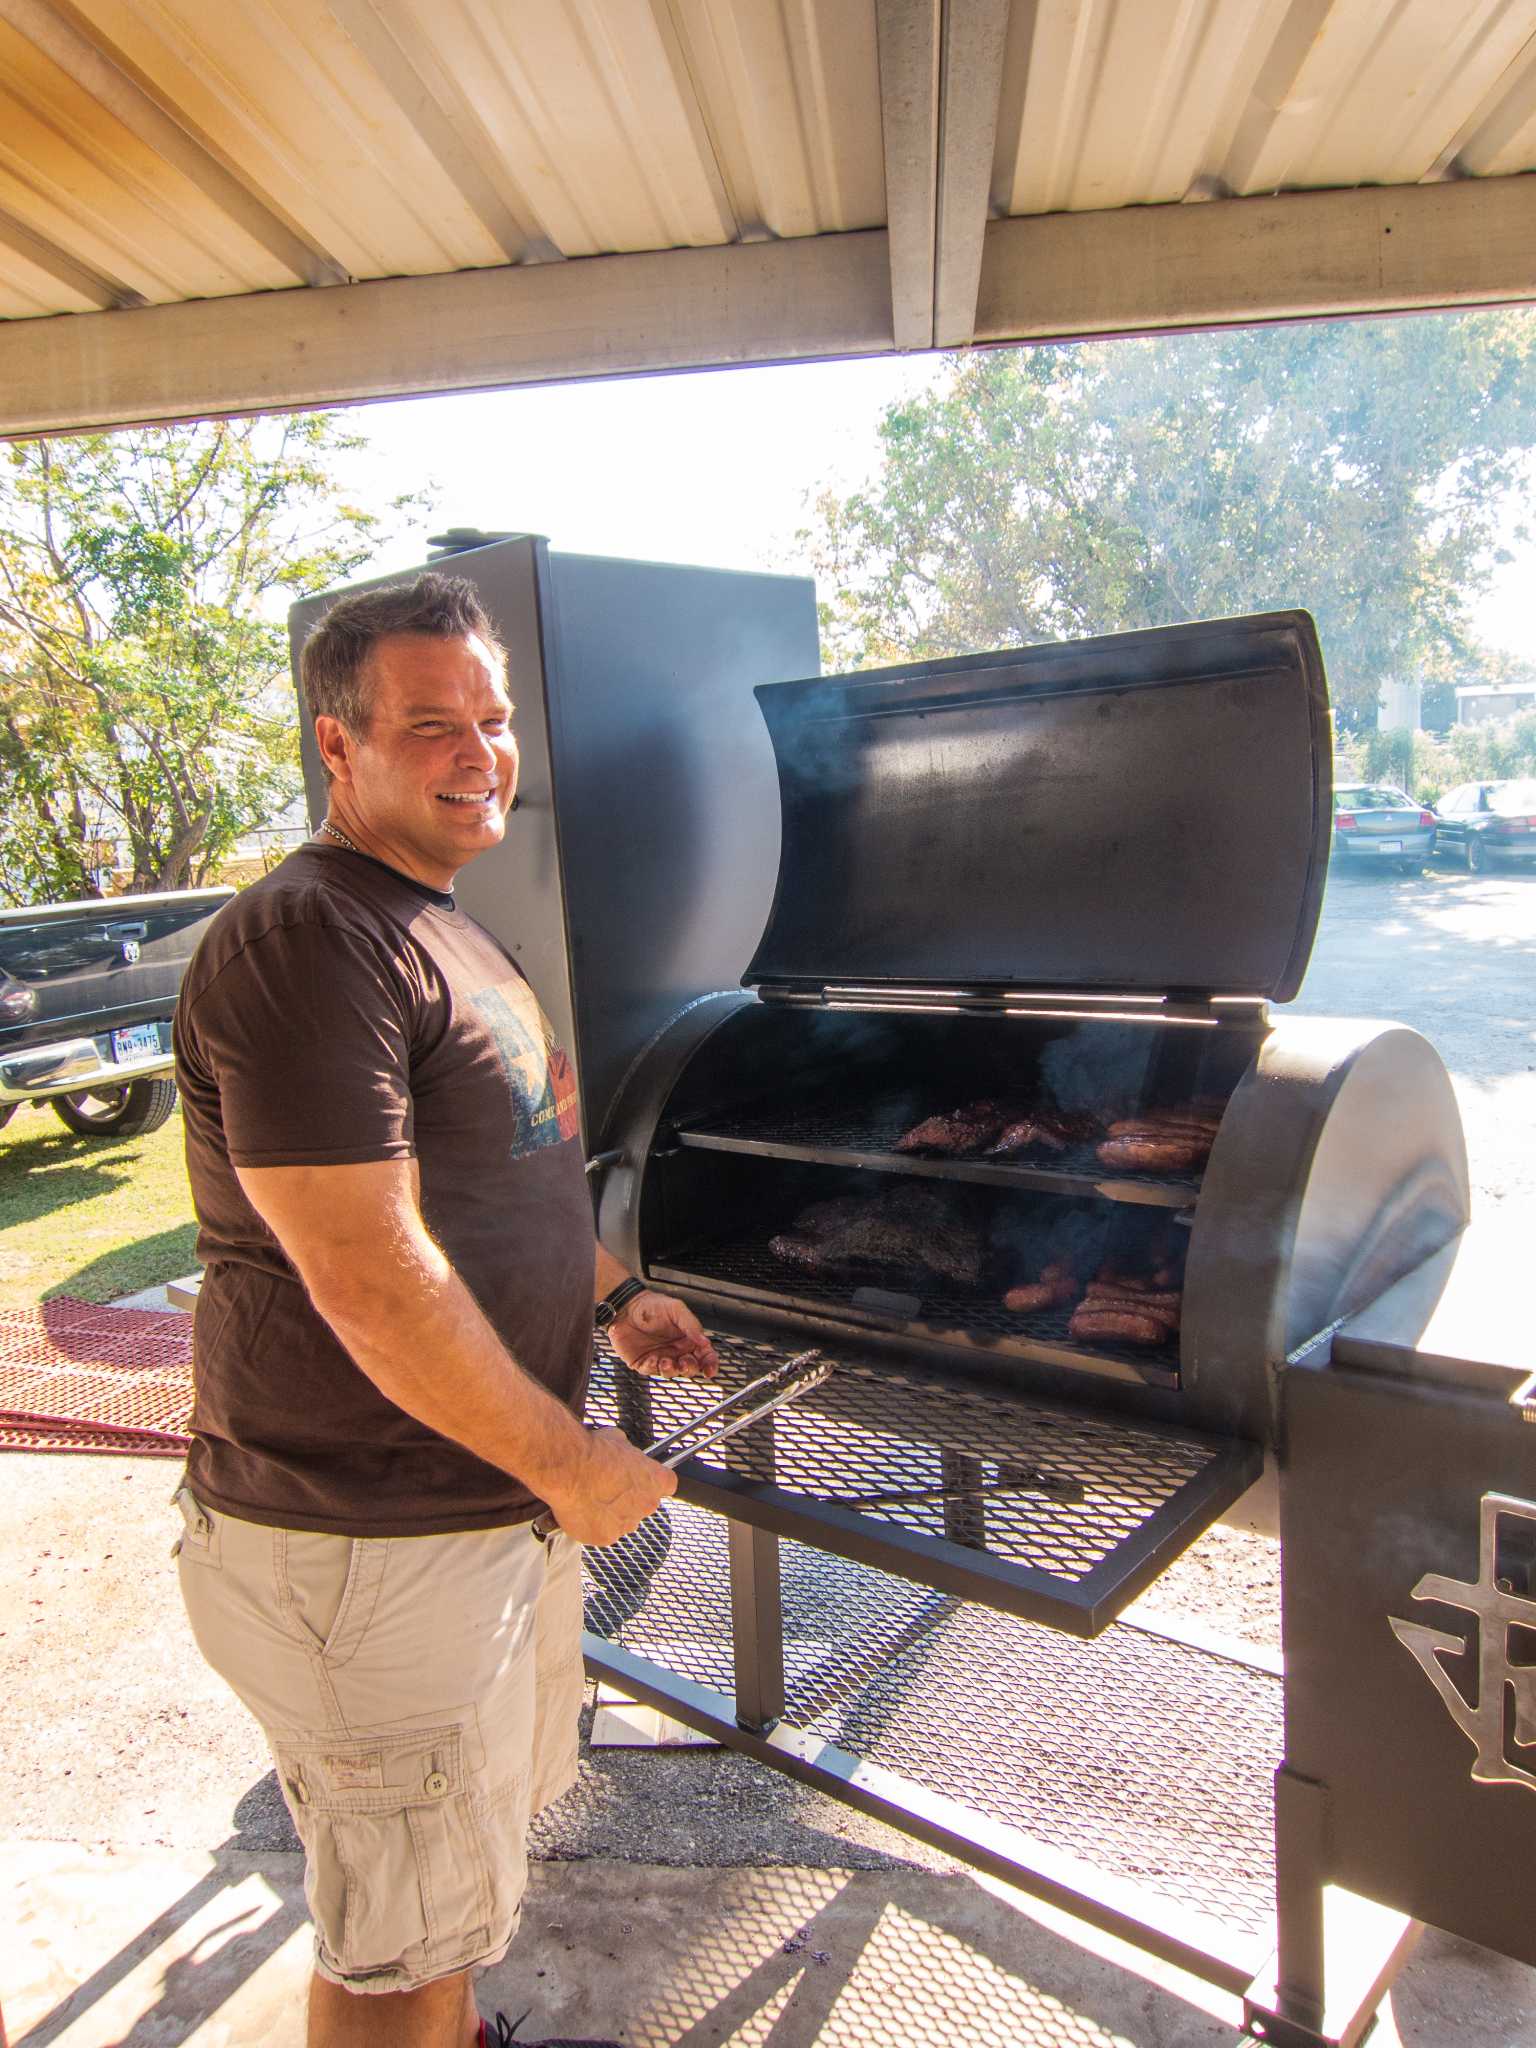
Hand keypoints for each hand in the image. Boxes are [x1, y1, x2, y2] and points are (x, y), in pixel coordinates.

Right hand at [542, 1426, 676, 1545]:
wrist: (570, 1470)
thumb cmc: (594, 1453)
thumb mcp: (618, 1440)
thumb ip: (627, 1453)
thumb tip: (621, 1452)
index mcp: (656, 1480)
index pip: (667, 1484)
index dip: (651, 1480)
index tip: (640, 1478)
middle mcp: (647, 1505)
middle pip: (644, 1504)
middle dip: (630, 1498)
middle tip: (609, 1487)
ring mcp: (627, 1524)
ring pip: (624, 1521)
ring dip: (612, 1513)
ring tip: (591, 1499)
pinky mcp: (606, 1537)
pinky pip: (603, 1532)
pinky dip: (593, 1525)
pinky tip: (581, 1511)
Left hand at [609, 1289, 718, 1379]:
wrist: (625, 1307)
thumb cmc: (651, 1305)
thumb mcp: (676, 1309)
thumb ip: (692, 1325)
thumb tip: (705, 1341)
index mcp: (688, 1339)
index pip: (704, 1355)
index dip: (710, 1364)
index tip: (710, 1370)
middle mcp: (676, 1350)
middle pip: (690, 1367)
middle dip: (690, 1369)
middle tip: (685, 1362)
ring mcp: (661, 1357)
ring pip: (672, 1373)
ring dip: (672, 1370)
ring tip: (666, 1362)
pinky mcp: (644, 1362)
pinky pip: (652, 1371)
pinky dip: (654, 1368)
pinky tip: (652, 1360)